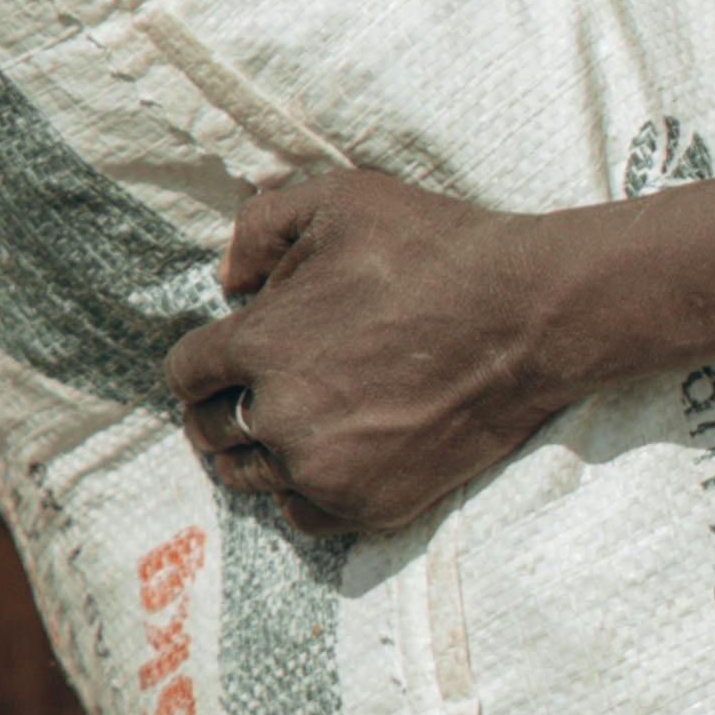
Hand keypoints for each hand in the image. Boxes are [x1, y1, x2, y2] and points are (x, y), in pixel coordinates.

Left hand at [164, 167, 585, 541]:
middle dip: (222, 406)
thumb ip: (260, 227)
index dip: (202, 361)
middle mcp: (280, 417)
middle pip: (209, 433)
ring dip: (260, 448)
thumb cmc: (435, 249)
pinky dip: (302, 489)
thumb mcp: (340, 199)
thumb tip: (226, 280)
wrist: (528, 319)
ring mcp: (324, 470)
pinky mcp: (369, 505)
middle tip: (254, 388)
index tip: (226, 355)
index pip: (187, 374)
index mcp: (261, 344)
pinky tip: (327, 455)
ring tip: (293, 419)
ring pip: (250, 477)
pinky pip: (300, 515)